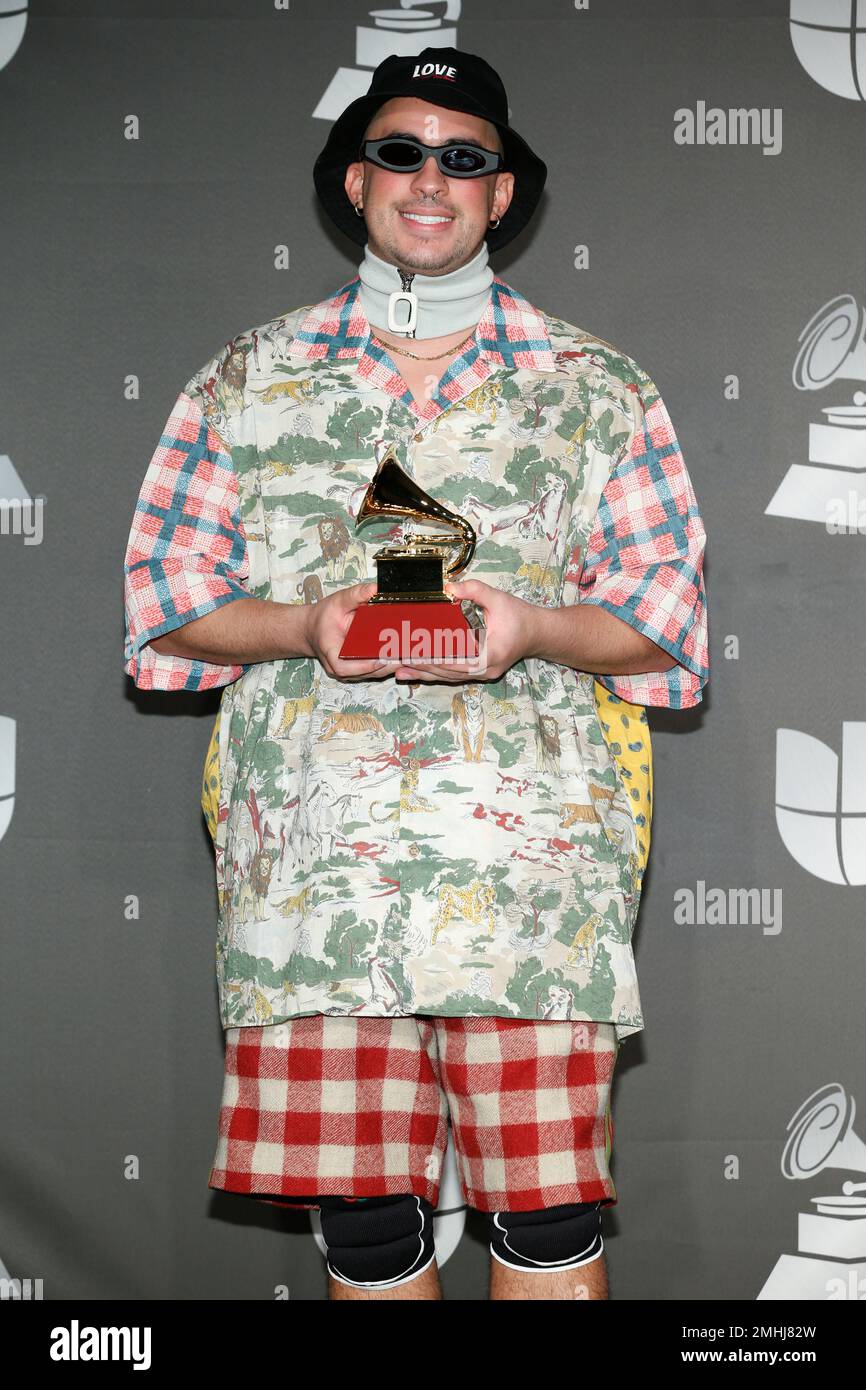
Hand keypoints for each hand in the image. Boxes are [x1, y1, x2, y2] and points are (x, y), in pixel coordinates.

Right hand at [304, 580, 399, 681]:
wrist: (313, 629)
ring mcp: (348, 671)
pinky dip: (387, 665)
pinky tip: (402, 656)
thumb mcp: (337, 601)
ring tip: (408, 656)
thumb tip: (374, 588)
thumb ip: (355, 595)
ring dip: (390, 667)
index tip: (380, 659)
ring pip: (372, 674)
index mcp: (330, 651)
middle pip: (364, 673)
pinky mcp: (357, 670)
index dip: (363, 666)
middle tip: (405, 654)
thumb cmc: (324, 616)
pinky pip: (373, 671)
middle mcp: (338, 666)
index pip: (343, 667)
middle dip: (385, 666)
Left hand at [392, 578, 536, 683]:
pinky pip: (455, 675)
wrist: (537, 633)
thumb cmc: (520, 617)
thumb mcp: (498, 599)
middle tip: (398, 662)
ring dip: (426, 674)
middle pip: (448, 673)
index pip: (455, 661)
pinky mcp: (480, 673)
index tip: (412, 654)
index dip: (432, 659)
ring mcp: (483, 674)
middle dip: (422, 667)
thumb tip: (449, 587)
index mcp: (489, 655)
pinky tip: (418, 672)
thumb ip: (474, 590)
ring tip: (401, 672)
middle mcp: (485, 670)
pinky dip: (436, 673)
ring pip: (449, 677)